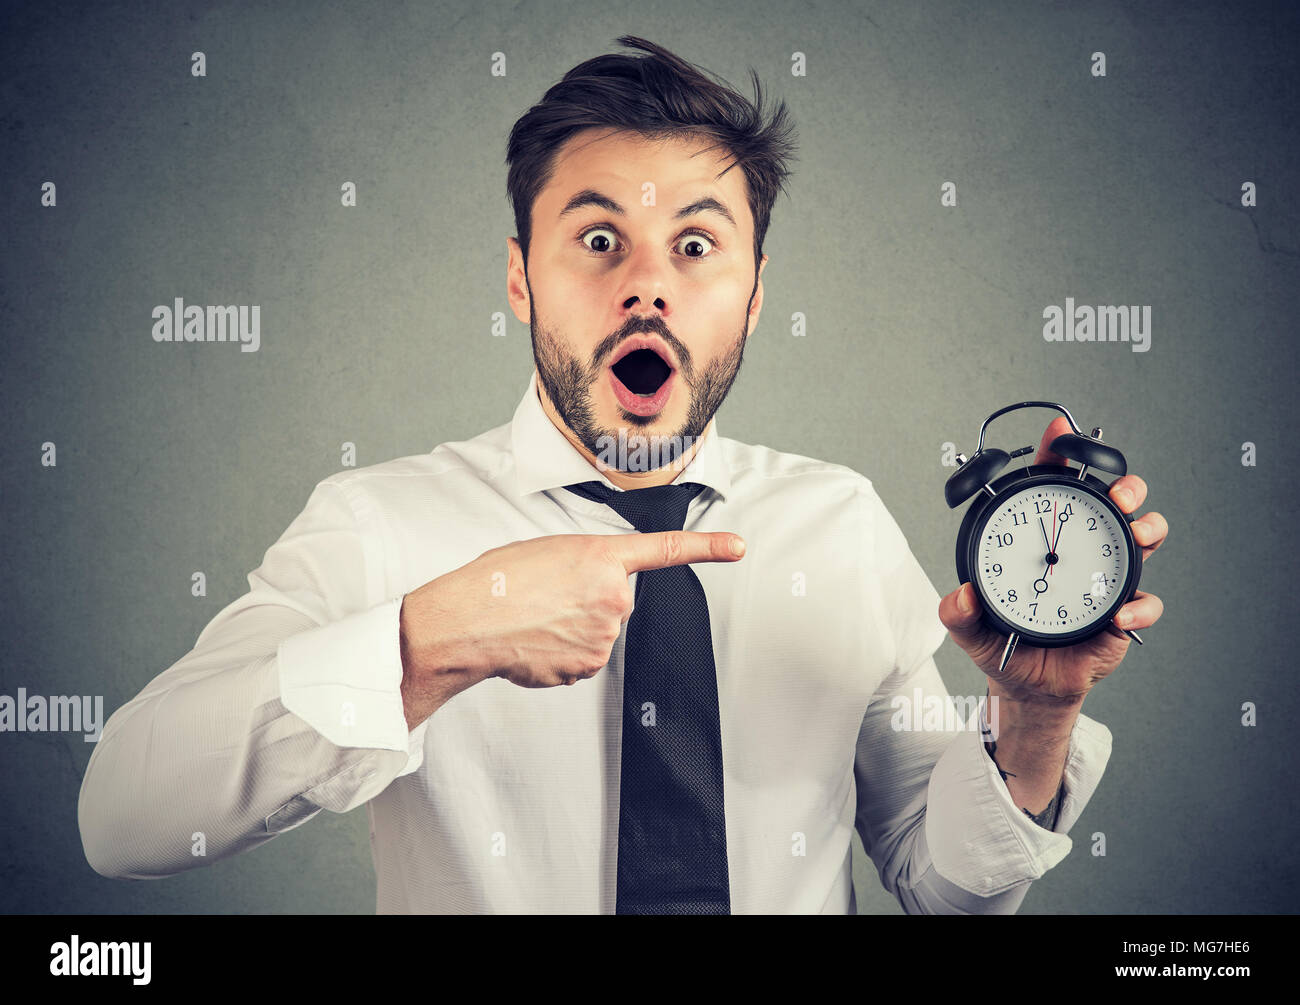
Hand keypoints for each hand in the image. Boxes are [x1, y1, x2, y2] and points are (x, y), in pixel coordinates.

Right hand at [401, 529, 745, 691]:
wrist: (468, 621)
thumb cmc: (498, 581)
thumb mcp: (548, 552)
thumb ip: (584, 566)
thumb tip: (589, 593)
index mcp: (601, 556)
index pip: (665, 549)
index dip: (707, 547)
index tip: (738, 546)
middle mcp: (613, 595)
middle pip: (616, 602)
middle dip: (589, 602)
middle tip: (548, 598)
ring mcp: (604, 635)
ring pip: (599, 633)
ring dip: (573, 630)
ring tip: (535, 620)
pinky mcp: (588, 666)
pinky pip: (582, 660)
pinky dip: (561, 655)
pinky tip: (535, 644)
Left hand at [938, 417, 1167, 701]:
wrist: (1029, 688)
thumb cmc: (1003, 646)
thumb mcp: (971, 628)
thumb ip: (958, 613)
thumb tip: (959, 597)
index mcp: (1042, 541)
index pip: (1055, 489)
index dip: (1061, 456)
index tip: (1061, 433)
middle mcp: (1081, 551)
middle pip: (1114, 501)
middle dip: (1125, 485)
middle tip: (1116, 492)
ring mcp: (1107, 579)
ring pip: (1144, 538)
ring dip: (1147, 528)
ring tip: (1136, 534)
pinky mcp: (1123, 614)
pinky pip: (1145, 603)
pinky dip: (1139, 608)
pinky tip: (1117, 617)